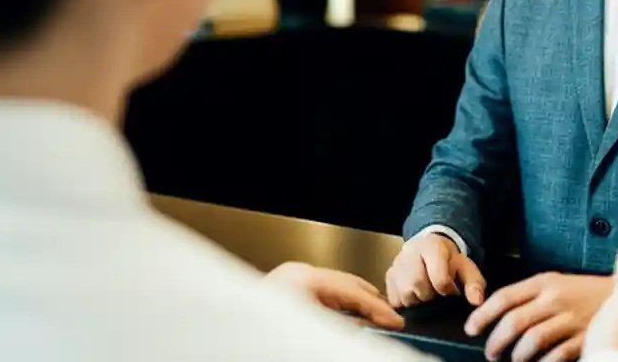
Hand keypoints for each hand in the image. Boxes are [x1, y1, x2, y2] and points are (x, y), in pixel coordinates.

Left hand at [266, 262, 403, 329]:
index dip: (379, 310)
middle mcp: (295, 273)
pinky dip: (335, 306)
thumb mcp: (314, 331)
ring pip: (332, 288)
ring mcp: (286, 279)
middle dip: (369, 303)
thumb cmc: (260, 334)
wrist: (221, 343)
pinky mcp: (279, 289)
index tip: (396, 322)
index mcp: (305, 279)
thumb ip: (345, 328)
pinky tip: (344, 320)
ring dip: (352, 305)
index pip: (354, 292)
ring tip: (372, 320)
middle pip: (345, 284)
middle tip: (390, 319)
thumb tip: (369, 329)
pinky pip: (318, 293)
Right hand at [386, 232, 486, 307]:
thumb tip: (477, 301)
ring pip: (403, 294)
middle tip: (435, 292)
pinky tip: (414, 295)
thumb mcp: (466, 267)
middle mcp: (409, 253)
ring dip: (417, 300)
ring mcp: (396, 264)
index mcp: (431, 247)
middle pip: (416, 285)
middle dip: (429, 294)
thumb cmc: (449, 261)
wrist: (430, 248)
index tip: (450, 289)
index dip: (447, 289)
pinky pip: (394, 299)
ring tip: (424, 293)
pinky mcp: (388, 276)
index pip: (438, 278)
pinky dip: (405, 302)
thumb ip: (474, 283)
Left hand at [464, 272, 613, 361]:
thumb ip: (529, 295)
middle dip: (496, 341)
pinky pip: (555, 356)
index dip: (483, 315)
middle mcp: (555, 299)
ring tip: (513, 361)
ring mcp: (570, 319)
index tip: (471, 328)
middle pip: (514, 322)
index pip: (504, 297)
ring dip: (516, 356)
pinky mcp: (585, 337)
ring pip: (532, 341)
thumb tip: (495, 313)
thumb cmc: (584, 291)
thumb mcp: (556, 283)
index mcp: (544, 282)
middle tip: (490, 352)